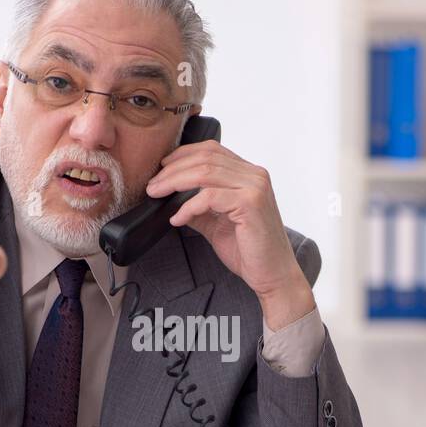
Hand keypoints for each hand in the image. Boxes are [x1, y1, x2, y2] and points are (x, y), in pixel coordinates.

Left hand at [146, 140, 313, 329]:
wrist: (273, 275)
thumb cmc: (249, 251)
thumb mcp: (216, 223)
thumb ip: (198, 207)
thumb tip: (170, 198)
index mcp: (249, 174)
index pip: (211, 150)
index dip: (182, 155)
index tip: (161, 169)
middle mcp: (255, 175)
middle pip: (205, 158)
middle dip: (172, 170)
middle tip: (152, 186)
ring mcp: (254, 187)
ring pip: (205, 172)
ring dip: (174, 183)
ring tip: (157, 195)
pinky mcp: (251, 203)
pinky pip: (210, 196)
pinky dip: (188, 206)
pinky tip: (177, 219)